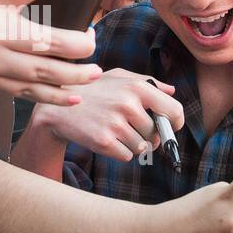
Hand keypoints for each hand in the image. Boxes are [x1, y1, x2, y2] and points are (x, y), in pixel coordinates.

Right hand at [32, 69, 183, 161]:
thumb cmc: (92, 90)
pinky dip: (120, 152)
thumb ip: (148, 82)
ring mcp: (115, 124)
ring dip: (133, 145)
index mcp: (137, 87)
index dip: (175, 123)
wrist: (57, 106)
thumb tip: (172, 92)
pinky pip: (127, 156)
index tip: (169, 127)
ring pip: (142, 148)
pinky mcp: (103, 141)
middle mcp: (128, 104)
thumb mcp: (118, 76)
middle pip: (156, 134)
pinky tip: (108, 139)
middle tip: (132, 129)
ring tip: (116, 132)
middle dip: (148, 136)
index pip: (174, 111)